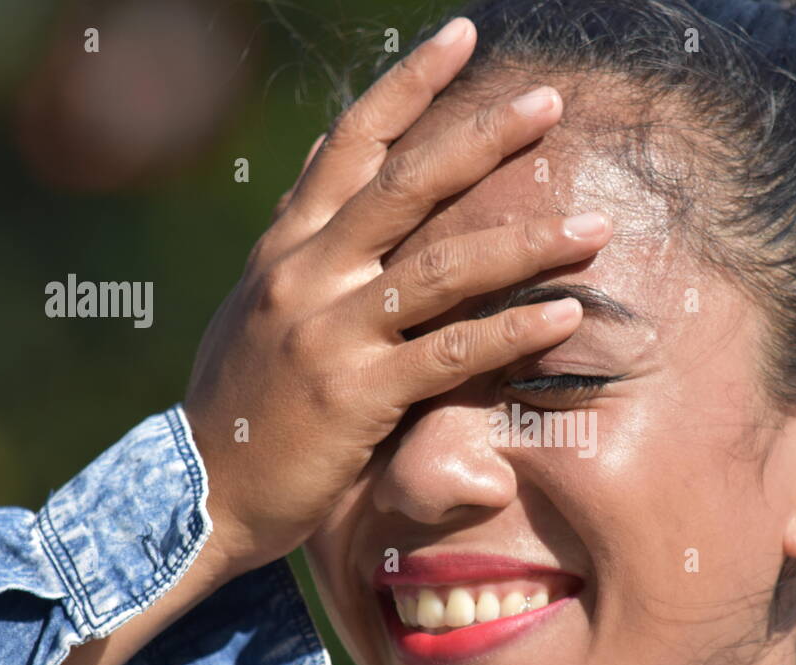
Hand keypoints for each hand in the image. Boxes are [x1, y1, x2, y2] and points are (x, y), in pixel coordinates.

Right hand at [182, 17, 612, 576]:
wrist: (201, 489)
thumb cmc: (242, 400)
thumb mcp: (261, 305)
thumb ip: (306, 248)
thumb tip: (338, 194)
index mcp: (287, 245)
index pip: (349, 143)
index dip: (407, 84)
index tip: (461, 36)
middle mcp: (307, 273)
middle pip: (406, 186)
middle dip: (482, 138)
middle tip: (549, 103)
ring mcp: (330, 332)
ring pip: (443, 268)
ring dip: (526, 243)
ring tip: (595, 227)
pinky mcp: (357, 396)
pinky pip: (450, 353)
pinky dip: (512, 332)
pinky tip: (566, 318)